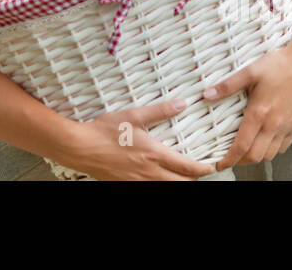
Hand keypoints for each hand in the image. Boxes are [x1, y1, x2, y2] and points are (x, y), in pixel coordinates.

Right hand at [56, 99, 216, 180]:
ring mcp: (138, 182)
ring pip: (167, 189)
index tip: (211, 166)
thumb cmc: (105, 130)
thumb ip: (160, 110)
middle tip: (199, 173)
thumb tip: (182, 104)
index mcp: (154, 154)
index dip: (203, 169)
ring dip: (177, 184)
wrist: (80, 148)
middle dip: (193, 180)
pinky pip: (148, 189)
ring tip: (181, 176)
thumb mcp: (134, 115)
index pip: (187, 167)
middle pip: (181, 184)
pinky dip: (159, 185)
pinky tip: (157, 178)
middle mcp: (150, 172)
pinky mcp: (127, 185)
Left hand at [204, 38, 291, 170]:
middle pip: (255, 156)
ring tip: (245, 151)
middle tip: (230, 158)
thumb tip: (206, 95)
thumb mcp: (250, 71)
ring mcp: (287, 126)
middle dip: (240, 162)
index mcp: (259, 113)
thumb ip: (227, 85)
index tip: (220, 165)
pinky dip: (272, 150)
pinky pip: (284, 147)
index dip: (229, 159)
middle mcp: (274, 124)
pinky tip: (264, 142)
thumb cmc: (278, 65)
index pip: (242, 146)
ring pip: (270, 154)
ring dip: (256, 157)